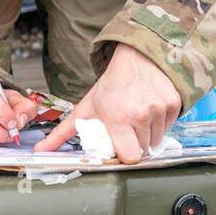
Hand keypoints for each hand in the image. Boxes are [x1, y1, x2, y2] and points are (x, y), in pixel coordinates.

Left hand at [34, 43, 182, 162]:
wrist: (138, 57)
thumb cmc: (112, 84)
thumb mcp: (86, 107)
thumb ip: (63, 133)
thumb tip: (41, 151)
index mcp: (117, 118)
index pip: (129, 157)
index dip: (125, 156)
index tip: (121, 147)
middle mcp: (141, 114)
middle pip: (143, 150)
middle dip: (136, 144)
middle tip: (128, 129)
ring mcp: (159, 109)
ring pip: (158, 140)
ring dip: (149, 134)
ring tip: (138, 117)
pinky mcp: (174, 104)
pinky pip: (169, 127)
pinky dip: (161, 123)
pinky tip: (151, 110)